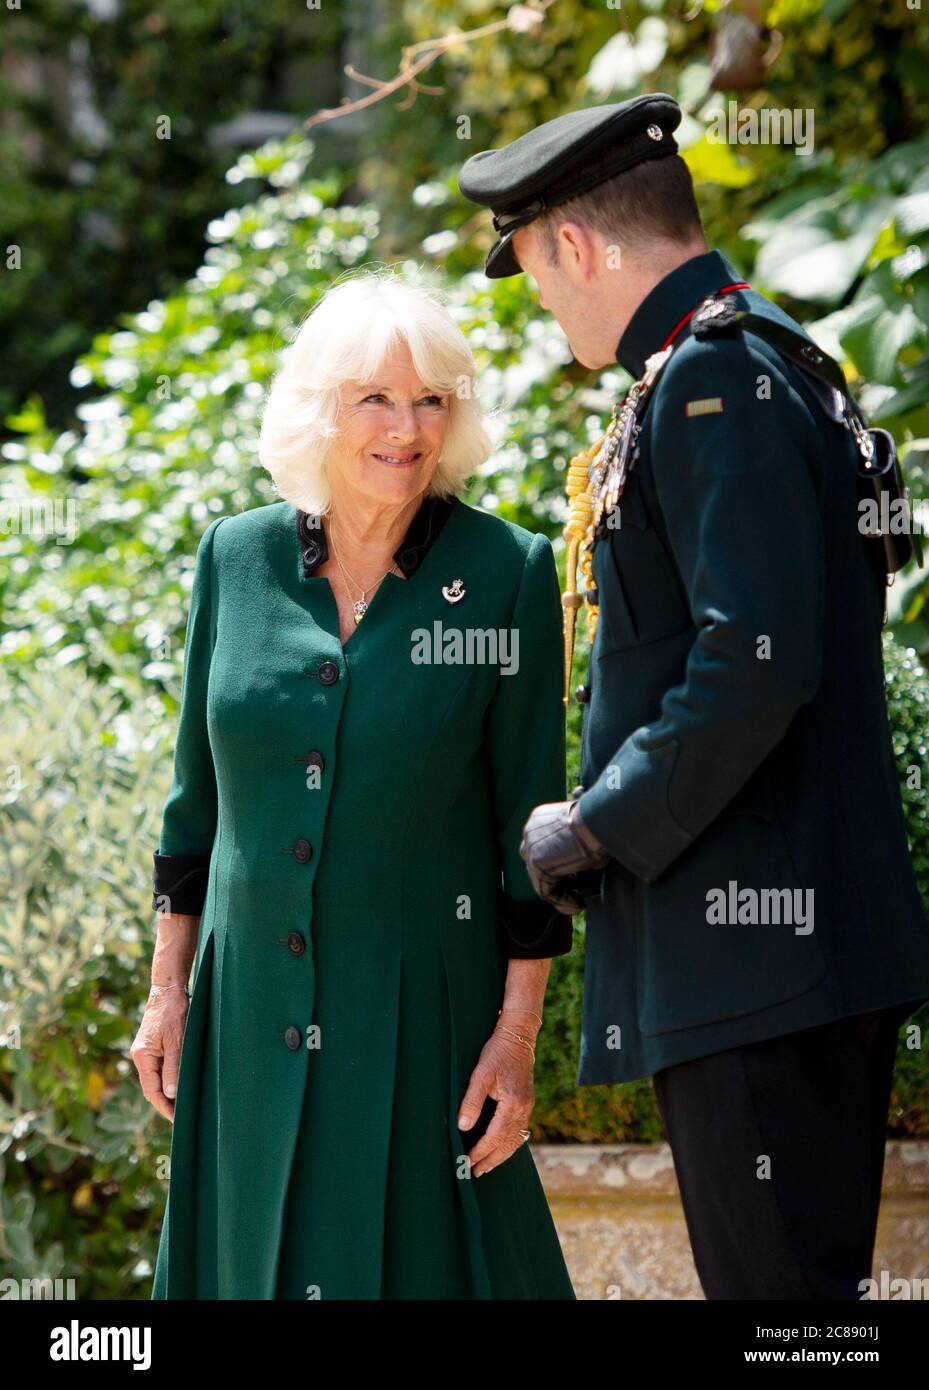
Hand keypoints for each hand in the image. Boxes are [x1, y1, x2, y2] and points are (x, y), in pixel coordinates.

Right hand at [130, 983, 189, 1122]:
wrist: (168, 989)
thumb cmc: (173, 1012)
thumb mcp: (177, 1040)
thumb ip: (173, 1067)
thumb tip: (171, 1094)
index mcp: (142, 1055)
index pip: (151, 1090)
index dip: (163, 1106)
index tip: (176, 1119)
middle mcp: (140, 1055)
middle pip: (151, 1087)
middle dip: (165, 1103)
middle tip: (182, 1118)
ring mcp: (145, 1051)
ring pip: (155, 1079)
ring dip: (167, 1092)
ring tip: (183, 1106)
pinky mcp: (153, 1046)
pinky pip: (159, 1069)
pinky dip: (168, 1080)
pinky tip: (180, 1086)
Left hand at [457, 1019, 537, 1177]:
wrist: (518, 1036)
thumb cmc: (498, 1053)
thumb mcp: (481, 1074)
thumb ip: (472, 1101)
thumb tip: (463, 1126)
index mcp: (513, 1104)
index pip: (495, 1137)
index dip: (481, 1151)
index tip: (468, 1162)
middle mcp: (523, 1109)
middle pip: (508, 1144)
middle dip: (491, 1160)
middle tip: (475, 1172)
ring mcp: (527, 1107)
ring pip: (516, 1140)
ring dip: (501, 1155)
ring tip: (486, 1166)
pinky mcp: (526, 1103)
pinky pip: (520, 1131)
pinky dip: (509, 1143)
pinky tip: (501, 1146)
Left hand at [519, 793, 609, 913]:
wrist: (599, 820)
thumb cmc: (601, 823)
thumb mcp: (584, 833)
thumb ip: (574, 848)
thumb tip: (582, 870)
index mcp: (540, 819)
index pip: (541, 847)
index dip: (557, 866)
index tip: (577, 878)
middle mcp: (530, 831)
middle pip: (536, 864)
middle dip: (556, 881)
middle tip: (577, 892)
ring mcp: (531, 848)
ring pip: (541, 880)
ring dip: (561, 894)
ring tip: (580, 903)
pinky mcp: (537, 864)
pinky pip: (546, 891)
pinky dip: (563, 900)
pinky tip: (579, 904)